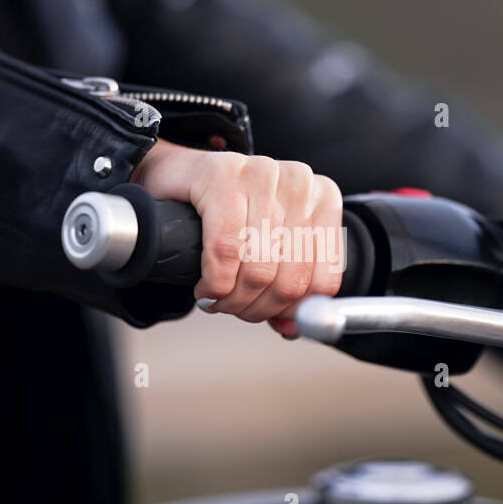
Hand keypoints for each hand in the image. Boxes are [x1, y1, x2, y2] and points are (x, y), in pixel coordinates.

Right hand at [131, 140, 343, 337]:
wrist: (179, 177)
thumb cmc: (228, 216)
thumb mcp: (269, 252)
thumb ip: (287, 291)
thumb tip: (292, 330)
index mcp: (323, 199)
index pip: (323, 282)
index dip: (292, 312)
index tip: (267, 316)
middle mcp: (300, 183)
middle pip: (291, 281)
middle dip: (257, 309)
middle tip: (233, 308)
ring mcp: (264, 173)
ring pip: (258, 271)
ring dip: (232, 300)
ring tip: (217, 299)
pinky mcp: (224, 175)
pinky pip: (225, 252)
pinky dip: (214, 283)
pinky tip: (204, 287)